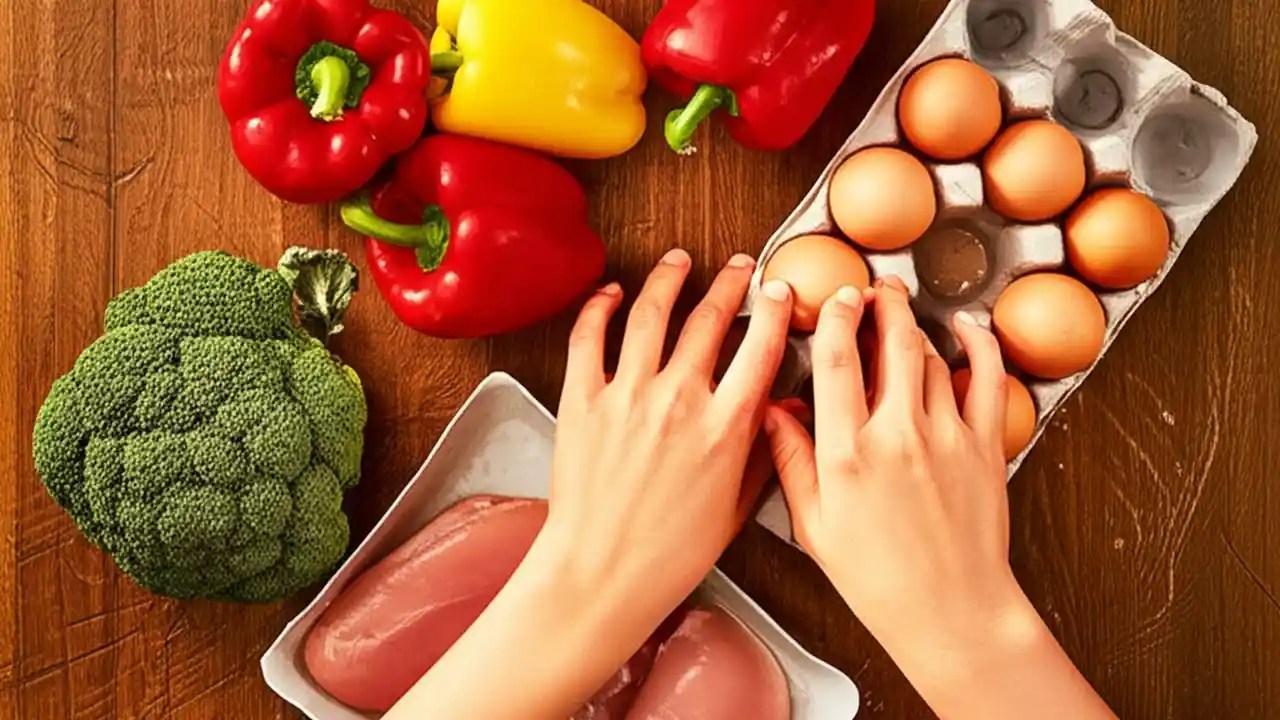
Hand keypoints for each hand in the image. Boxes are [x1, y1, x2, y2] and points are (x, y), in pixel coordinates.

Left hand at [391, 249, 796, 719]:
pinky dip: (600, 305)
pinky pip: (589, 336)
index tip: (780, 293)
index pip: (761, 348)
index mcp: (725, 429)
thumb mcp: (736, 508)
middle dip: (729, 283)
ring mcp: (626, 396)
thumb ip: (762, 451)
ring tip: (679, 261)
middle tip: (736, 268)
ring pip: (651, 313)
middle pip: (710, 319)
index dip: (776, 311)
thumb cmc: (668, 555)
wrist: (602, 575)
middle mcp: (678, 402)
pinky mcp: (581, 400)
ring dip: (669, 278)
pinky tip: (611, 292)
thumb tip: (781, 410)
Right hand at [765, 276, 1016, 643]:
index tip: (834, 298)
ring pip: (929, 355)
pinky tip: (968, 328)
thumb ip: (792, 459)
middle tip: (871, 288)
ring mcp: (945, 436)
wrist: (950, 611)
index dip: (834, 317)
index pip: (836, 361)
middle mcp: (895, 435)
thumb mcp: (813, 523)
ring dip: (914, 324)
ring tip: (901, 311)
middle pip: (889, 342)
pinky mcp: (984, 445)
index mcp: (846, 454)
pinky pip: (986, 378)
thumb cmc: (879, 578)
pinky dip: (979, 344)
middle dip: (879, 303)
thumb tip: (772, 411)